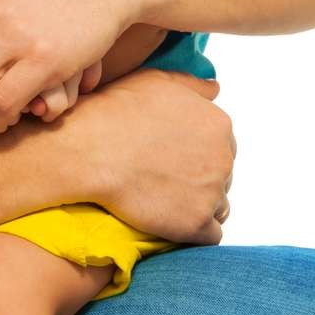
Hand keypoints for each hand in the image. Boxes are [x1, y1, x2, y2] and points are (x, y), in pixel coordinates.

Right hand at [73, 69, 234, 243]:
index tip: (175, 153)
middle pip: (223, 174)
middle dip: (201, 176)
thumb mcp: (156, 81)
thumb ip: (193, 85)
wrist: (91, 150)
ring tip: (167, 197)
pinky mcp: (197, 224)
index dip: (198, 149)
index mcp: (217, 124)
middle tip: (166, 174)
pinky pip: (210, 234)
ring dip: (200, 203)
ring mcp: (211, 193)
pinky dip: (195, 229)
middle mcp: (223, 158)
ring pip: (218, 204)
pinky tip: (171, 217)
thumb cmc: (118, 111)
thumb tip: (215, 88)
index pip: (223, 143)